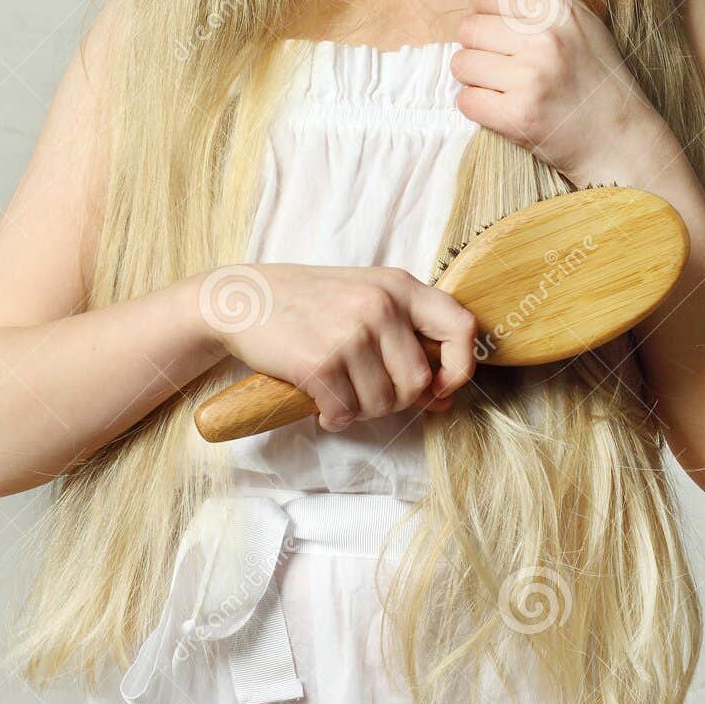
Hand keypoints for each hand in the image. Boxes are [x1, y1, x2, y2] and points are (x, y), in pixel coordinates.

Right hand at [197, 263, 478, 431]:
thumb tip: (443, 398)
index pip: (462, 329)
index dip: (459, 368)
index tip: (439, 387)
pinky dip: (334, 417)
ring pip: (382, 403)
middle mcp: (380, 306)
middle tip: (366, 391)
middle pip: (418, 382)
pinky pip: (345, 413)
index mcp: (399, 286)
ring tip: (339, 391)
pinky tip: (320, 402)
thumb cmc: (307, 302)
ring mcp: (350, 334)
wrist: (242, 298)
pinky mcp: (320, 364)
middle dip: (395, 400)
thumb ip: (406, 339)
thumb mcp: (364, 299)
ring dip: (360, 410)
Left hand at [451, 0, 662, 184]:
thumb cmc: (597, 74)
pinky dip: (477, 107)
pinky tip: (502, 107)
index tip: (504, 29)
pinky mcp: (517, 117)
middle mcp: (544, 40)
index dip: (487, 11)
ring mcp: (530, 79)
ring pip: (462, 64)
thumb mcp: (584, 19)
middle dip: (479, 47)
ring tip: (503, 85)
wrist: (618, 137)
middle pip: (468, 28)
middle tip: (504, 62)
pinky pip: (466, 101)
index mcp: (557, 9)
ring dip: (474, 78)